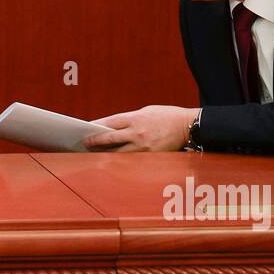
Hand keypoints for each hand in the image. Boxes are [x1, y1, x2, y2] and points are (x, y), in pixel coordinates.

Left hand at [82, 106, 197, 152]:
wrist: (188, 125)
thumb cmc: (167, 116)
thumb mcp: (147, 111)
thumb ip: (131, 119)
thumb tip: (115, 126)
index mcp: (135, 118)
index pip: (109, 122)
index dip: (95, 126)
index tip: (85, 129)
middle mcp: (136, 132)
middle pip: (110, 138)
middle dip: (95, 142)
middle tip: (85, 144)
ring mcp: (143, 146)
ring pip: (118, 152)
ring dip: (105, 154)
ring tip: (95, 154)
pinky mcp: (150, 156)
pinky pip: (131, 160)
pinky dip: (121, 160)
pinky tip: (113, 162)